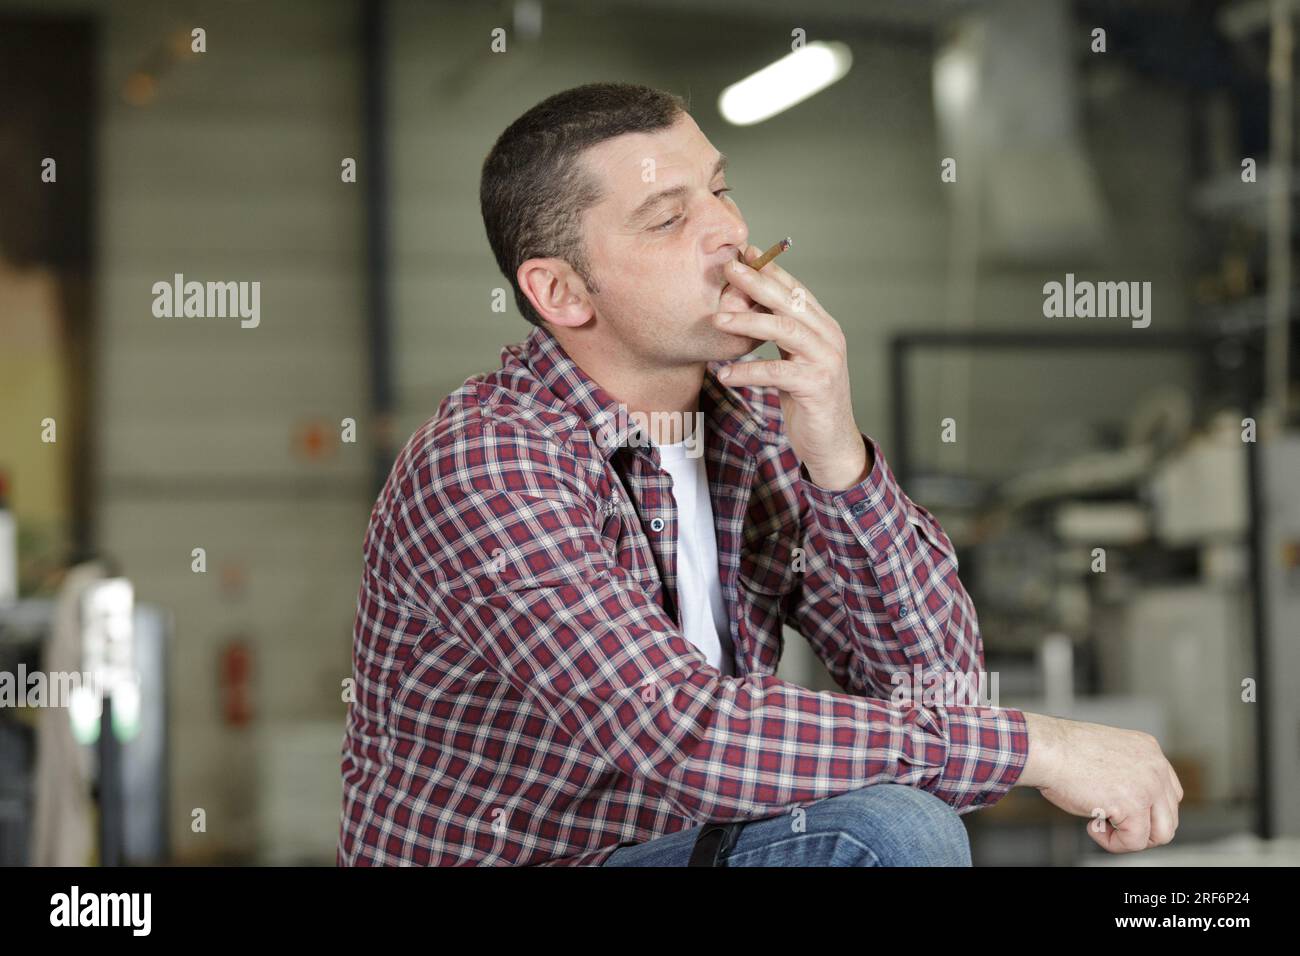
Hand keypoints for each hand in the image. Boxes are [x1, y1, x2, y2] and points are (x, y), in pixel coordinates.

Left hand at [714, 244, 867, 489]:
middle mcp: (829, 337)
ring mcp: (826, 360)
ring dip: (749, 321)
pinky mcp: (817, 386)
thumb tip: (742, 308)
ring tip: (718, 320)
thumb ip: (777, 337)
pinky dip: (748, 372)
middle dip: (758, 283)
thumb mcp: (791, 361)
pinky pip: (777, 372)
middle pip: (791, 301)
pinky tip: (725, 374)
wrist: (831, 442)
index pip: (795, 290)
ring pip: (785, 330)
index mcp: (823, 327)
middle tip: (729, 270)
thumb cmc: (806, 400)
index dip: (771, 270)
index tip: (744, 253)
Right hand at [1018, 712, 1183, 852]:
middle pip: (1169, 816)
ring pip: (1161, 833)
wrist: (1046, 749)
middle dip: (1141, 828)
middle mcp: (1155, 765)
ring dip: (1131, 839)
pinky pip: (1135, 842)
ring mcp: (1148, 785)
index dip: (1148, 812)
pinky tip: (1092, 826)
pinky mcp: (1134, 805)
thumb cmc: (1061, 751)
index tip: (1124, 816)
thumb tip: (1128, 804)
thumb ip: (1127, 773)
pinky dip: (1112, 843)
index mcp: (1149, 750)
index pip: (1170, 793)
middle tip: (1112, 826)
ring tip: (1104, 829)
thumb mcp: (1107, 755)